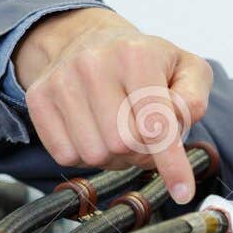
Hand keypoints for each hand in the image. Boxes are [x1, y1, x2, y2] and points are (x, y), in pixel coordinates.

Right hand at [17, 8, 212, 201]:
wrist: (89, 39)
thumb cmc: (147, 62)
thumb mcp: (186, 68)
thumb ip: (194, 98)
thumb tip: (181, 119)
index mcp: (136, 55)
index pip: (156, 124)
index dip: (172, 163)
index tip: (182, 193)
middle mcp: (93, 64)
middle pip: (124, 145)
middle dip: (142, 152)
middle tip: (145, 136)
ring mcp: (61, 81)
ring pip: (95, 155)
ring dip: (114, 156)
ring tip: (119, 130)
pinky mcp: (38, 99)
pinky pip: (66, 155)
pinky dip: (86, 155)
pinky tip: (95, 131)